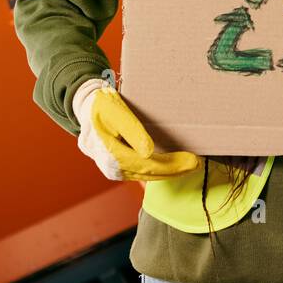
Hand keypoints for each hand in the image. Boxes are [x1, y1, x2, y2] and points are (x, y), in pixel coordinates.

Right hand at [73, 78, 200, 181]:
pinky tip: (172, 166)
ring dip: (169, 172)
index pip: (149, 165)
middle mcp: (112, 168)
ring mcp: (114, 171)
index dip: (173, 166)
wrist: (85, 109)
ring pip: (147, 175)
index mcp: (111, 155)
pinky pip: (142, 172)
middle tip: (197, 163)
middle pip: (150, 173)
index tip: (193, 160)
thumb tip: (149, 152)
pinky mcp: (117, 169)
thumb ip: (132, 131)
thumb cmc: (102, 107)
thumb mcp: (116, 112)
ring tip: (189, 165)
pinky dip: (158, 170)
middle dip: (176, 170)